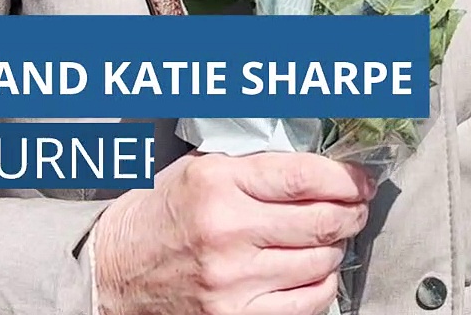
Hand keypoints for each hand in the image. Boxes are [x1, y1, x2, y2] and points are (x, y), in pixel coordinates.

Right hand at [91, 150, 377, 314]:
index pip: (306, 178)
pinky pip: (307, 303)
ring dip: (335, 248)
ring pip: (320, 262)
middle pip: (323, 221)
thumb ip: (257, 168)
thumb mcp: (199, 172)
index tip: (360, 181)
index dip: (347, 179)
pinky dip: (322, 285)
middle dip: (351, 212)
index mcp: (218, 184)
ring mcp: (232, 281)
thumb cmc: (158, 218)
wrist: (109, 275)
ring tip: (328, 239)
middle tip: (355, 208)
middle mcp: (227, 232)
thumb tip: (322, 170)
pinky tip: (313, 272)